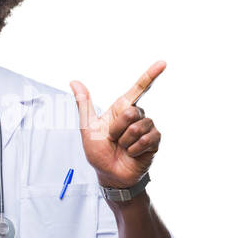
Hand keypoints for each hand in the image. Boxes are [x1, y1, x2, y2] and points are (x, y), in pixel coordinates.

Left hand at [70, 61, 164, 188]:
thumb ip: (83, 104)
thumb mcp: (87, 127)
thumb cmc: (98, 152)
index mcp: (121, 110)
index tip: (162, 63)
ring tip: (122, 147)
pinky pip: (146, 139)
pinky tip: (131, 154)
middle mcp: (136, 116)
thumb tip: (74, 82)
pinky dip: (133, 149)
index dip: (150, 75)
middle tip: (113, 139)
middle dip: (117, 129)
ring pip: (138, 126)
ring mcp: (147, 128)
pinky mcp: (154, 141)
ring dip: (124, 141)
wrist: (109, 174)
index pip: (138, 89)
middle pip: (131, 111)